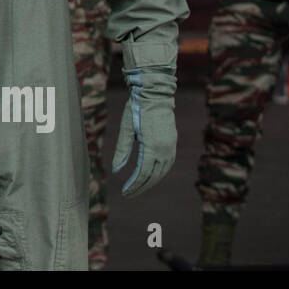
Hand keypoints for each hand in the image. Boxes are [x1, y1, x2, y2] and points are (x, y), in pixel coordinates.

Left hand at [111, 66, 176, 196]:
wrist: (155, 94)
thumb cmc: (137, 109)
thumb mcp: (126, 128)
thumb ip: (121, 150)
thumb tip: (115, 170)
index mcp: (152, 147)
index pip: (143, 174)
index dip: (134, 185)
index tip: (125, 193)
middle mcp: (165, 149)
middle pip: (154, 176)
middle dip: (141, 187)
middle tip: (129, 194)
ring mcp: (171, 147)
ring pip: (162, 172)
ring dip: (151, 182)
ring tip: (138, 188)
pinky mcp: (173, 143)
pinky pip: (167, 164)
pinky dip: (159, 173)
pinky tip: (151, 176)